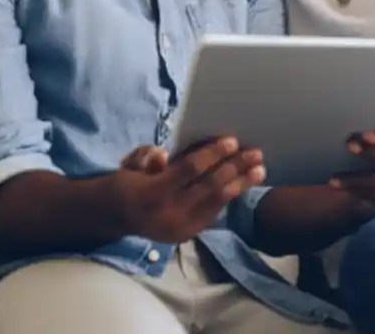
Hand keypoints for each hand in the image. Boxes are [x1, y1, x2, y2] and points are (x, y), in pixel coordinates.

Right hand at [109, 137, 265, 243]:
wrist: (114, 218)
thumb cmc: (125, 182)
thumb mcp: (130, 165)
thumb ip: (146, 158)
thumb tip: (162, 155)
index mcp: (153, 192)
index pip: (189, 169)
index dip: (212, 154)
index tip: (232, 140)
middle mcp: (169, 213)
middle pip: (210, 186)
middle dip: (235, 168)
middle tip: (256, 153)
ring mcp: (180, 227)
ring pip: (217, 202)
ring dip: (240, 184)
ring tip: (260, 170)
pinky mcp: (188, 234)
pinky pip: (213, 213)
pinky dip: (228, 198)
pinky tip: (243, 185)